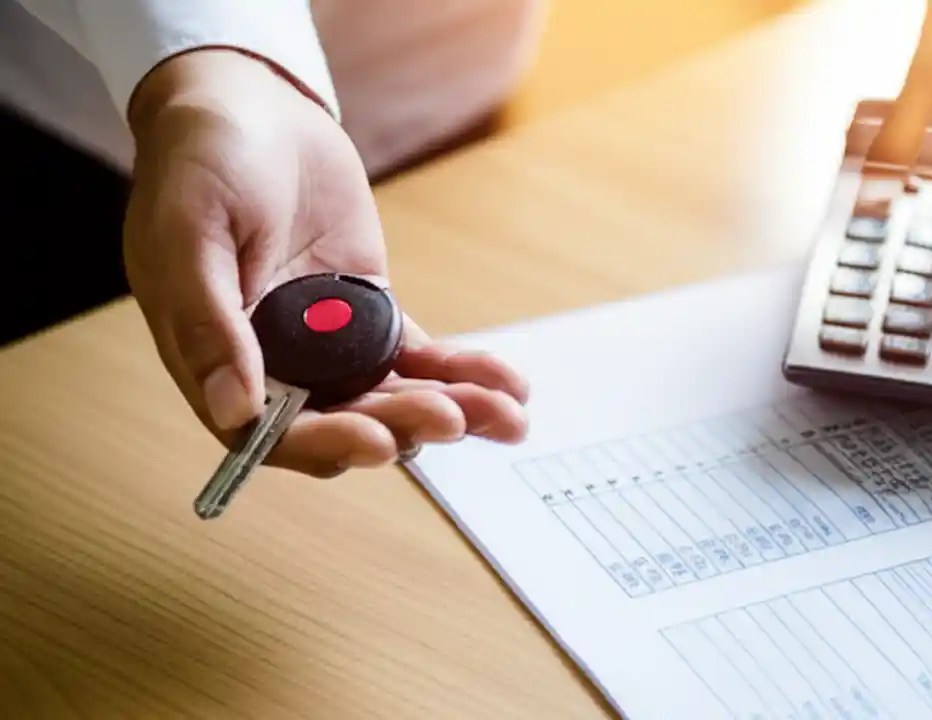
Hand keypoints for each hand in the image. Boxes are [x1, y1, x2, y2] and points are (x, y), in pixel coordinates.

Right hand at [123, 49, 528, 477]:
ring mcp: (328, 343)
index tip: (378, 441)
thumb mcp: (188, 236)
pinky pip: (419, 358)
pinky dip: (461, 373)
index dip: (326, 445)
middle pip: (346, 420)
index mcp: (215, 361)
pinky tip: (510, 387)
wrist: (251, 105)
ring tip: (507, 417)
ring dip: (449, 411)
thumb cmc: (199, 162)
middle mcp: (274, 365)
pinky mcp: (372, 315)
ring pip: (392, 397)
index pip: (272, 433)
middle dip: (402, 425)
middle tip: (451, 417)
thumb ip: (207, 324)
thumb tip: (235, 410)